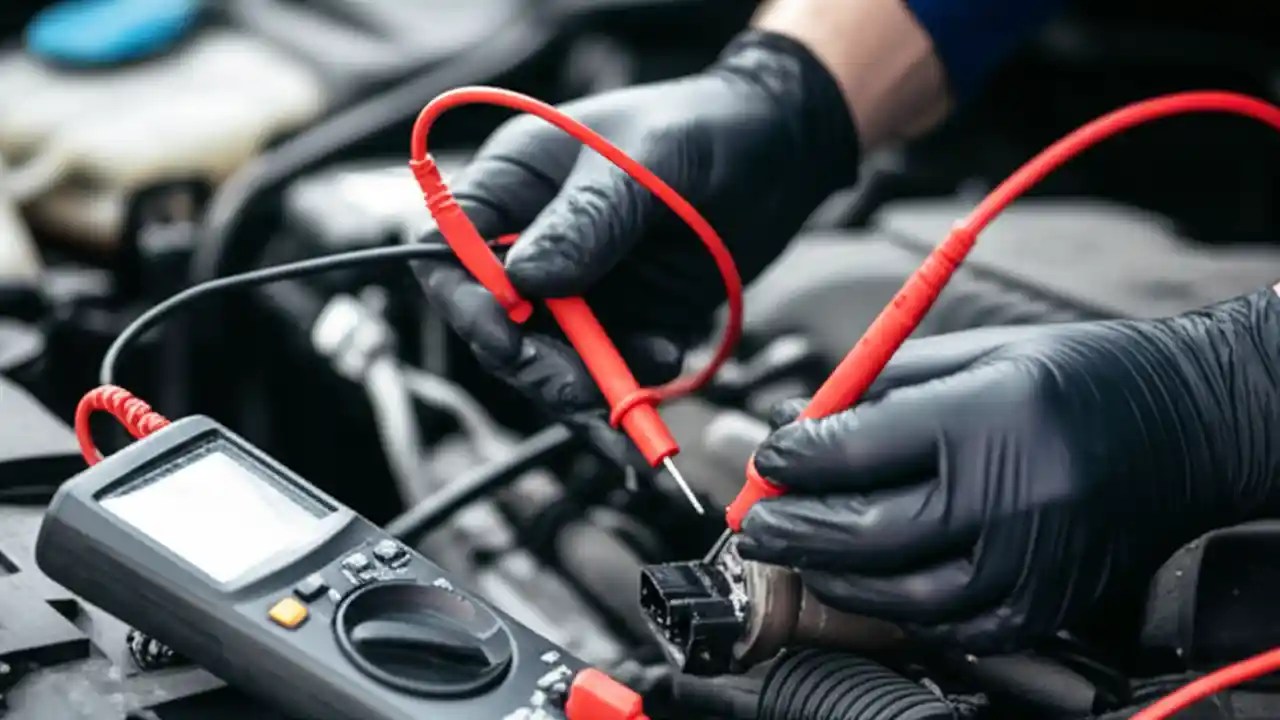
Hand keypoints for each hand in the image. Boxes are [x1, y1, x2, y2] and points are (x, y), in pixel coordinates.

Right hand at [414, 30, 858, 466]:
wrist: (783, 154)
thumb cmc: (705, 129)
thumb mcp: (645, 162)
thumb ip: (587, 219)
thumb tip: (527, 279)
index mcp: (515, 184)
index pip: (448, 251)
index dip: (465, 300)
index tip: (508, 334)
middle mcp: (533, 241)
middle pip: (497, 324)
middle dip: (535, 366)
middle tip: (583, 390)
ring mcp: (578, 287)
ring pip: (549, 361)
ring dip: (586, 389)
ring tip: (637, 393)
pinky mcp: (622, 320)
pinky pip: (605, 372)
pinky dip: (628, 387)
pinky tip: (665, 362)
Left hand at [737, 289, 1279, 651]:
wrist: (1182, 426)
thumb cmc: (1075, 376)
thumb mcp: (974, 352)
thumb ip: (879, 388)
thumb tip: (796, 421)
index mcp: (984, 417)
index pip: (852, 451)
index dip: (793, 458)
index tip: (769, 457)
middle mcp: (1008, 497)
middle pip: (861, 532)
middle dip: (793, 528)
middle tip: (757, 522)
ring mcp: (1030, 562)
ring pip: (896, 593)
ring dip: (832, 576)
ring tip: (802, 553)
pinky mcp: (1044, 605)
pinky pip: (949, 627)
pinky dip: (898, 607)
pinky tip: (873, 581)